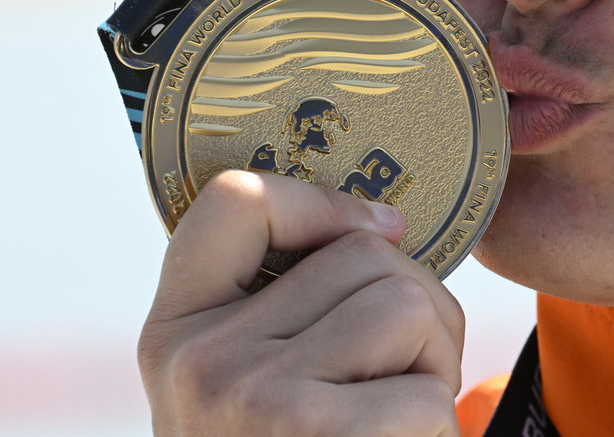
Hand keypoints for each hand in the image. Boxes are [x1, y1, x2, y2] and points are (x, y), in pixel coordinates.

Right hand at [138, 170, 464, 435]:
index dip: (323, 201)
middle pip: (365, 257)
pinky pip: (429, 395)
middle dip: (416, 307)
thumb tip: (385, 225)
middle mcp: (200, 358)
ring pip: (409, 308)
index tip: (376, 233)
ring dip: (436, 361)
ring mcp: (251, 399)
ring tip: (397, 414)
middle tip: (396, 375)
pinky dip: (437, 429)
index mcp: (176, 330)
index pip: (234, 199)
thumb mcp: (249, 383)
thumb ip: (286, 307)